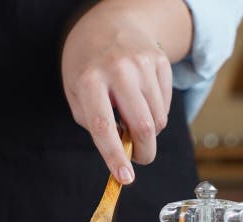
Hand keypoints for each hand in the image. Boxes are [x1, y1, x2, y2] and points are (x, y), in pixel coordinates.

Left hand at [62, 0, 185, 182]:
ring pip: (158, 119)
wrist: (110, 22)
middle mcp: (119, 70)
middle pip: (142, 126)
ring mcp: (143, 64)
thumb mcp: (76, 91)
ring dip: (149, 133)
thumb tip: (121, 150)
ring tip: (134, 124)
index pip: (104, 127)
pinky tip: (142, 103)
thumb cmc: (87, 64)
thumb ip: (93, 122)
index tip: (124, 177)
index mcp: (89, 80)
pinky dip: (156, 114)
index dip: (115, 156)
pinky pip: (166, 104)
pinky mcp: (160, 61)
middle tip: (139, 159)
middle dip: (144, 152)